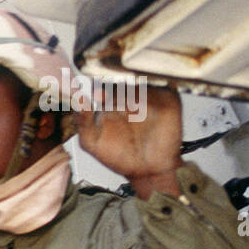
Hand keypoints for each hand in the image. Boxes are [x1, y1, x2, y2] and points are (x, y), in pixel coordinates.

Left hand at [76, 84, 181, 198]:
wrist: (147, 171)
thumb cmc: (119, 157)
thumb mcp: (92, 143)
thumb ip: (83, 122)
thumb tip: (80, 100)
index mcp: (109, 102)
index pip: (102, 83)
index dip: (97, 85)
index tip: (96, 94)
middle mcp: (129, 96)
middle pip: (123, 77)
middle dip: (116, 83)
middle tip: (113, 94)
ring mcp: (150, 96)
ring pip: (143, 79)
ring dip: (135, 86)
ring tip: (128, 101)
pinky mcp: (169, 100)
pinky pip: (165, 86)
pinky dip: (157, 88)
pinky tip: (147, 99)